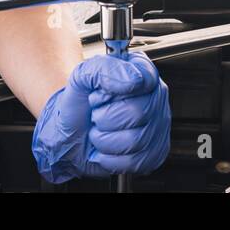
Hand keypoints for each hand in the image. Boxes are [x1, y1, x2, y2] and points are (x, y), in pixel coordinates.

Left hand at [31, 51, 171, 182]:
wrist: (70, 135)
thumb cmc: (80, 105)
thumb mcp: (81, 77)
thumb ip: (103, 68)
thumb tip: (131, 80)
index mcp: (141, 72)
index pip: (143, 79)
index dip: (117, 90)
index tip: (99, 94)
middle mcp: (154, 97)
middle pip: (139, 112)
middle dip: (106, 117)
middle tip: (97, 114)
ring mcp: (158, 126)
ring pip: (136, 140)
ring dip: (106, 139)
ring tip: (101, 131)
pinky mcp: (155, 152)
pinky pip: (135, 161)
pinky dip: (111, 158)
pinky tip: (107, 148)